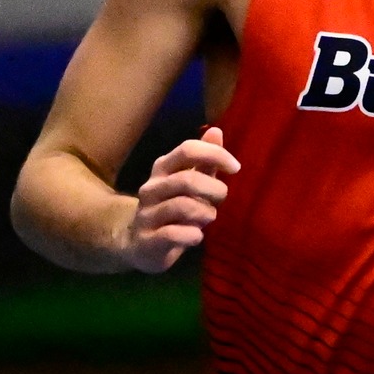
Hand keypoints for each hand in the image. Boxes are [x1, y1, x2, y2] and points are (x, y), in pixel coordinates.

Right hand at [122, 127, 240, 272]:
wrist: (138, 243)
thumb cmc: (172, 208)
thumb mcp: (188, 182)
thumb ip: (203, 160)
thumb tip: (216, 130)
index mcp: (162, 168)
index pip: (187, 149)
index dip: (214, 154)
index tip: (235, 168)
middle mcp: (151, 188)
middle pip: (187, 179)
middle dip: (213, 190)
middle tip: (220, 199)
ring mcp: (146, 214)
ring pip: (183, 206)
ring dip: (206, 213)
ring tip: (208, 218)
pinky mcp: (146, 240)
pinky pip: (174, 234)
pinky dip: (193, 235)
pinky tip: (196, 236)